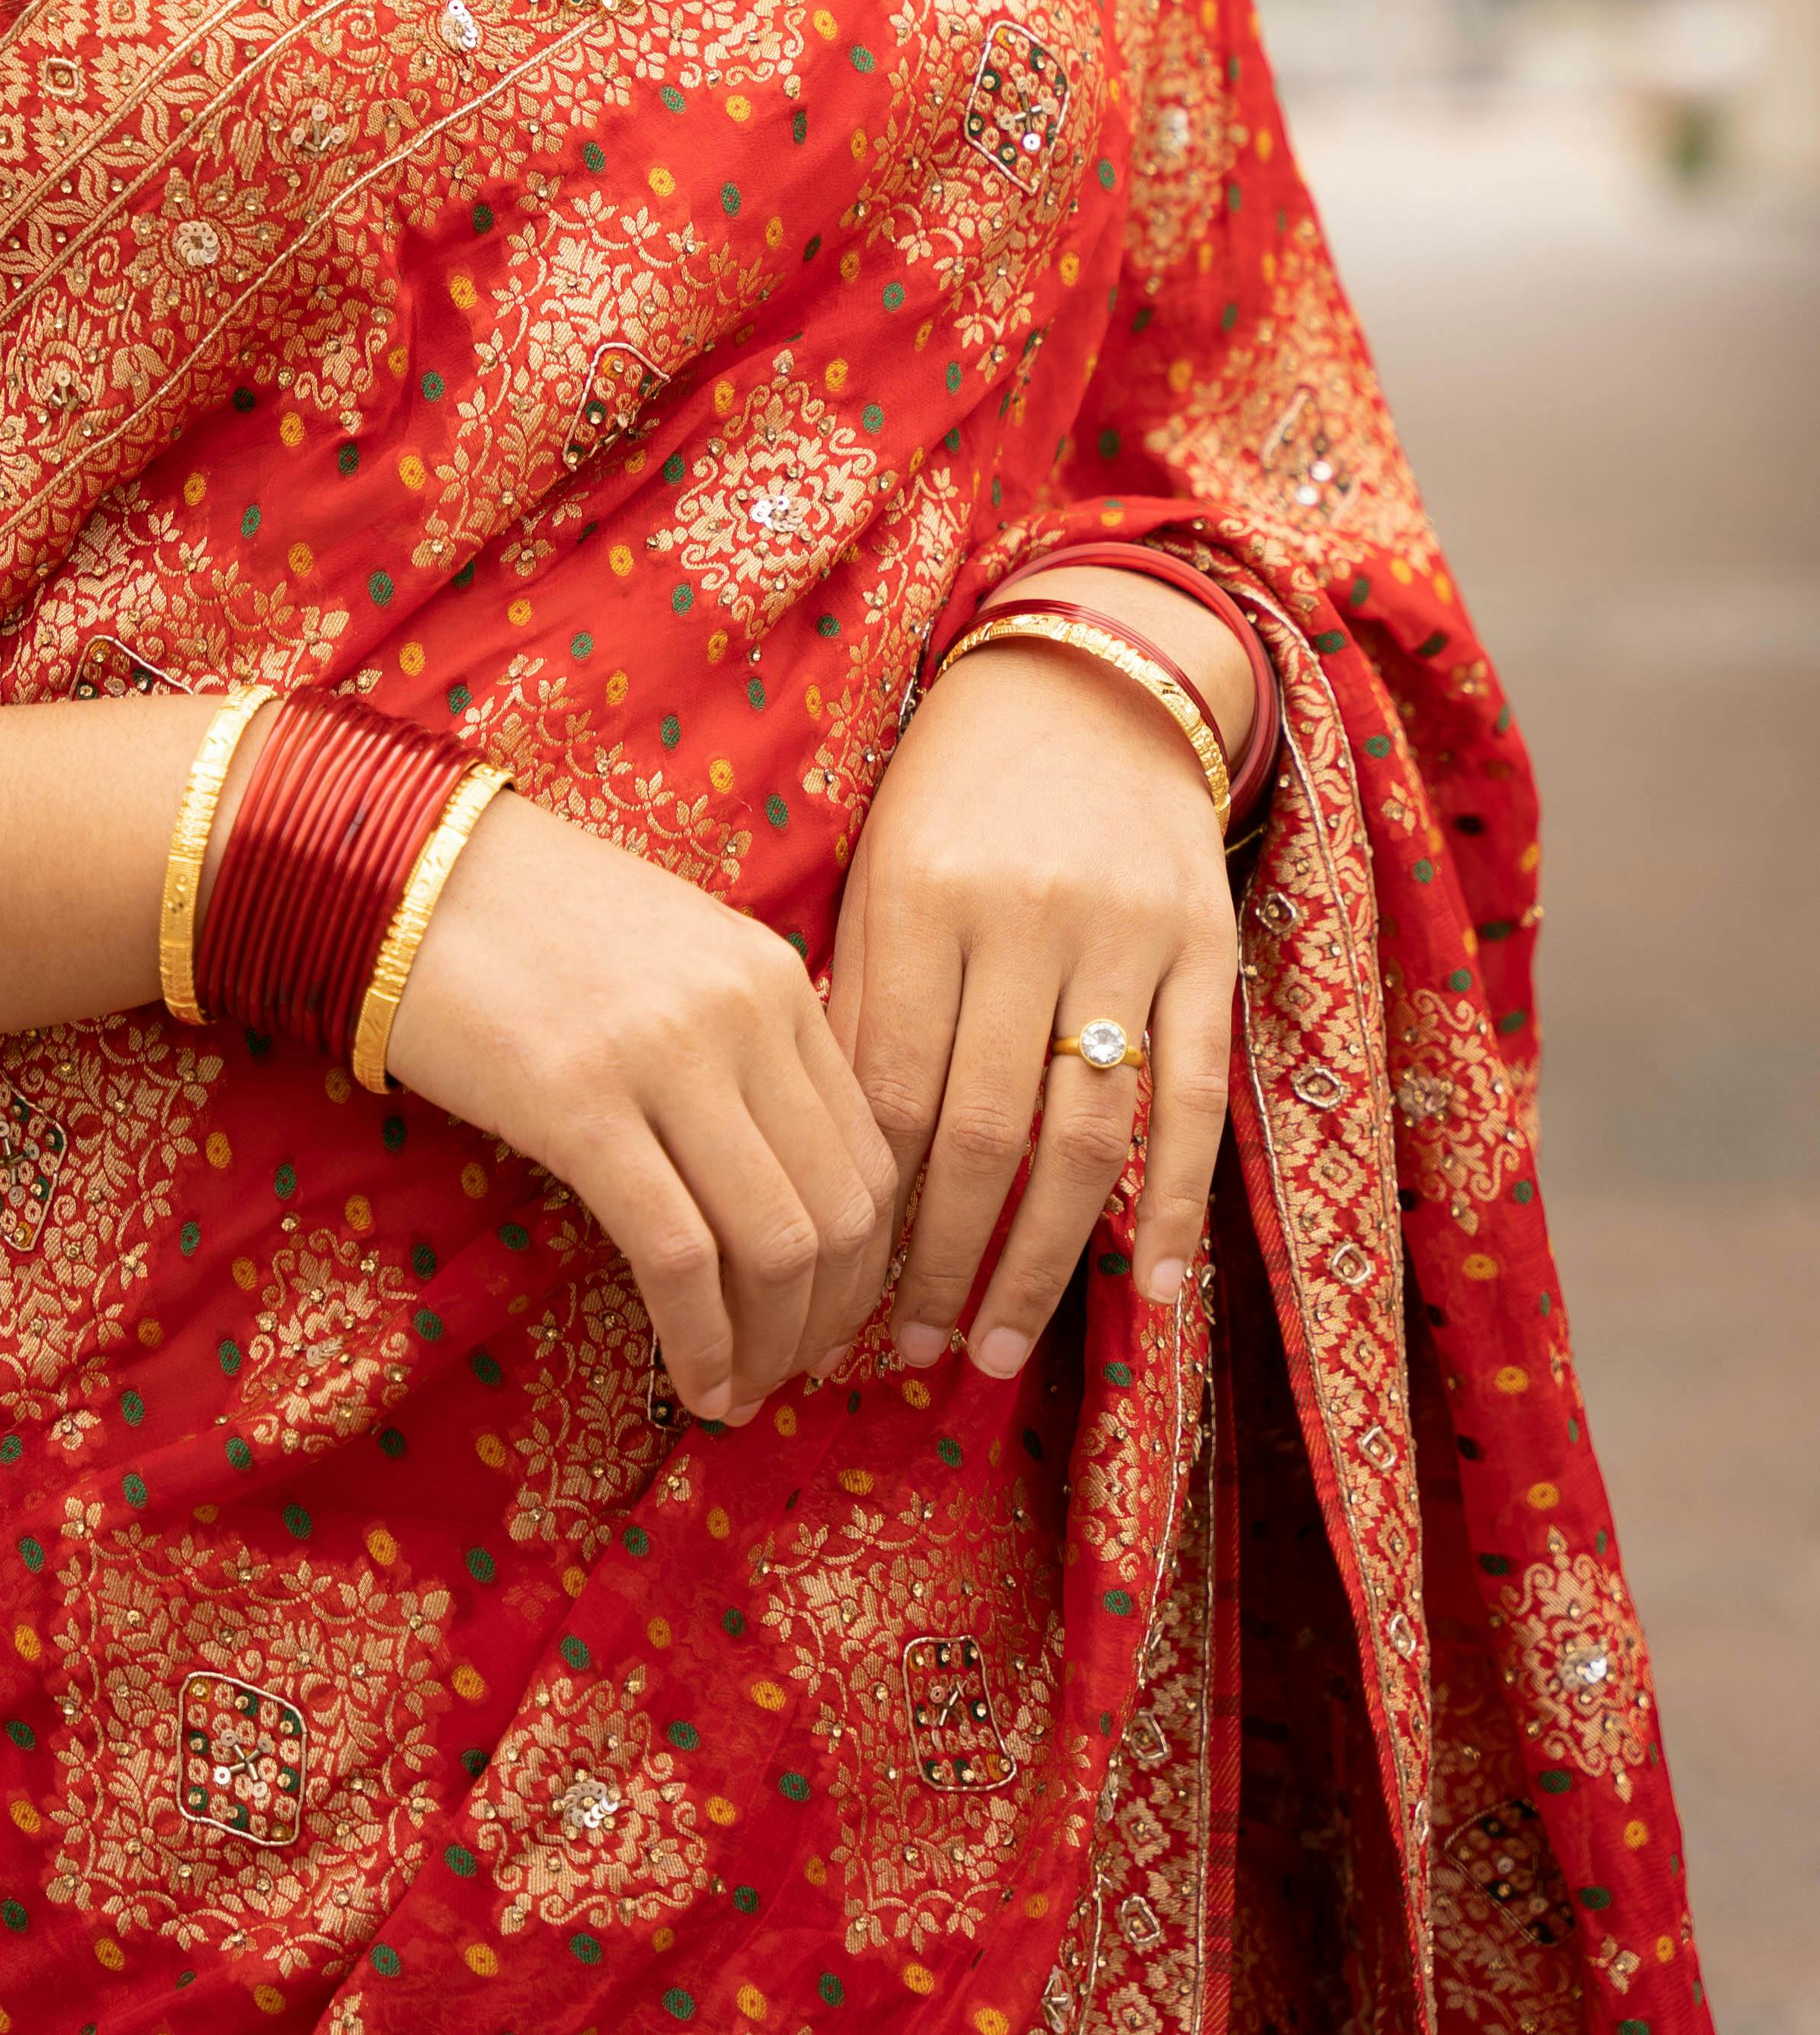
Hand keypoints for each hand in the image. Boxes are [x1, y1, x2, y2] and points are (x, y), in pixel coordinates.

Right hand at [385, 789, 897, 1426]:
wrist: (407, 869)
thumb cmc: (533, 920)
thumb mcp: (675, 958)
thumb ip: (744, 1046)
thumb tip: (781, 1181)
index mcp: (776, 977)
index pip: (871, 1153)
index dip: (866, 1265)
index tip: (829, 1321)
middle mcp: (743, 1013)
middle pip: (839, 1211)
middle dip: (826, 1321)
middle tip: (786, 1373)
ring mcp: (664, 1056)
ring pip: (776, 1244)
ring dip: (770, 1346)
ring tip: (740, 1391)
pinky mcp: (579, 1103)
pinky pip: (677, 1254)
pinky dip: (700, 1340)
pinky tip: (693, 1383)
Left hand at [830, 632, 1236, 1380]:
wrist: (1085, 681)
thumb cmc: (951, 793)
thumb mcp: (879, 873)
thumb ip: (861, 1004)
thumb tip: (831, 1168)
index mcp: (920, 896)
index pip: (894, 1092)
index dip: (871, 1207)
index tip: (845, 1288)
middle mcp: (1023, 919)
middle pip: (985, 1131)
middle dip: (945, 1261)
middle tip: (911, 1352)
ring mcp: (1122, 936)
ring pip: (1085, 1134)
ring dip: (1043, 1260)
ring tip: (1000, 1347)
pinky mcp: (1203, 949)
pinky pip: (1195, 1102)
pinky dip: (1173, 1207)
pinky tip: (1154, 1294)